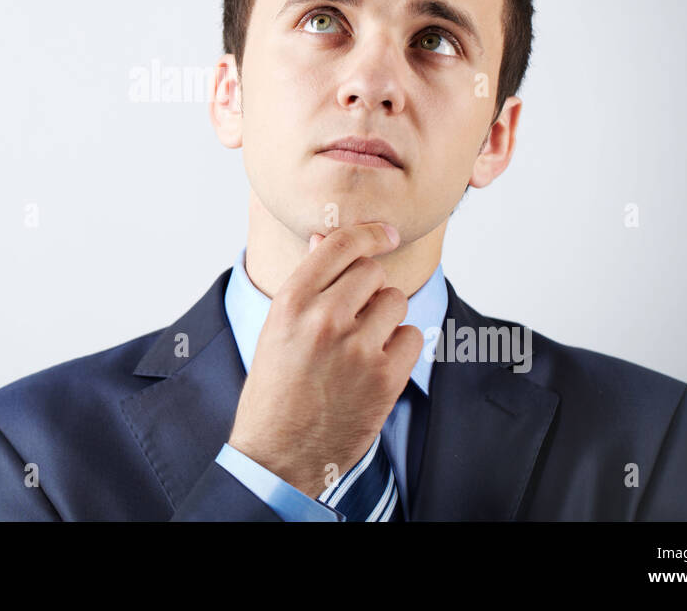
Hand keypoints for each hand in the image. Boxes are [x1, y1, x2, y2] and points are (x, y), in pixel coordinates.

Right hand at [226, 222, 425, 498]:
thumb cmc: (275, 387)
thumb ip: (307, 282)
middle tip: (355, 314)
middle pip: (373, 272)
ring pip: (395, 302)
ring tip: (362, 343)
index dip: (370, 234)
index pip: (341, 245)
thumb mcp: (278, 327)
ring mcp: (357, 349)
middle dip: (369, 288)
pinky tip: (374, 365)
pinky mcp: (385, 378)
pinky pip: (412, 337)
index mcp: (292, 301)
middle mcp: (324, 319)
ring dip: (386, 317)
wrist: (278, 452)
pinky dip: (399, 348)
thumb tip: (326, 239)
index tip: (386, 234)